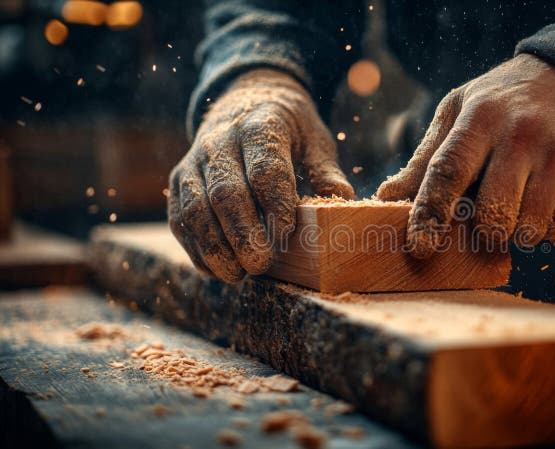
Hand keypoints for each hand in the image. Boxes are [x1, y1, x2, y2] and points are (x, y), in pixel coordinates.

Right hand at [169, 69, 354, 281]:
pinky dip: (197, 248)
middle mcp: (220, 141)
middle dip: (242, 233)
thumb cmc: (289, 132)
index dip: (275, 203)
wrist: (245, 104)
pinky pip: (181, 219)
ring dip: (215, 246)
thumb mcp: (315, 142)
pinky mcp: (178, 182)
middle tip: (260, 265)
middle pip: (226, 192)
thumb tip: (344, 202)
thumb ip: (326, 172)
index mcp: (261, 127)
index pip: (265, 169)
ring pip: (196, 208)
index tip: (287, 233)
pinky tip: (217, 269)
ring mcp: (194, 162)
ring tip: (237, 275)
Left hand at [377, 54, 554, 257]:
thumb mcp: (460, 112)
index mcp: (481, 117)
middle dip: (483, 230)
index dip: (430, 215)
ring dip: (516, 231)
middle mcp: (522, 134)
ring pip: (528, 229)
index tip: (420, 248)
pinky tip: (543, 202)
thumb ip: (426, 158)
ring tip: (517, 204)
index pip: (448, 172)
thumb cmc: (502, 102)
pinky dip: (545, 228)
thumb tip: (385, 199)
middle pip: (492, 212)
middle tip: (484, 219)